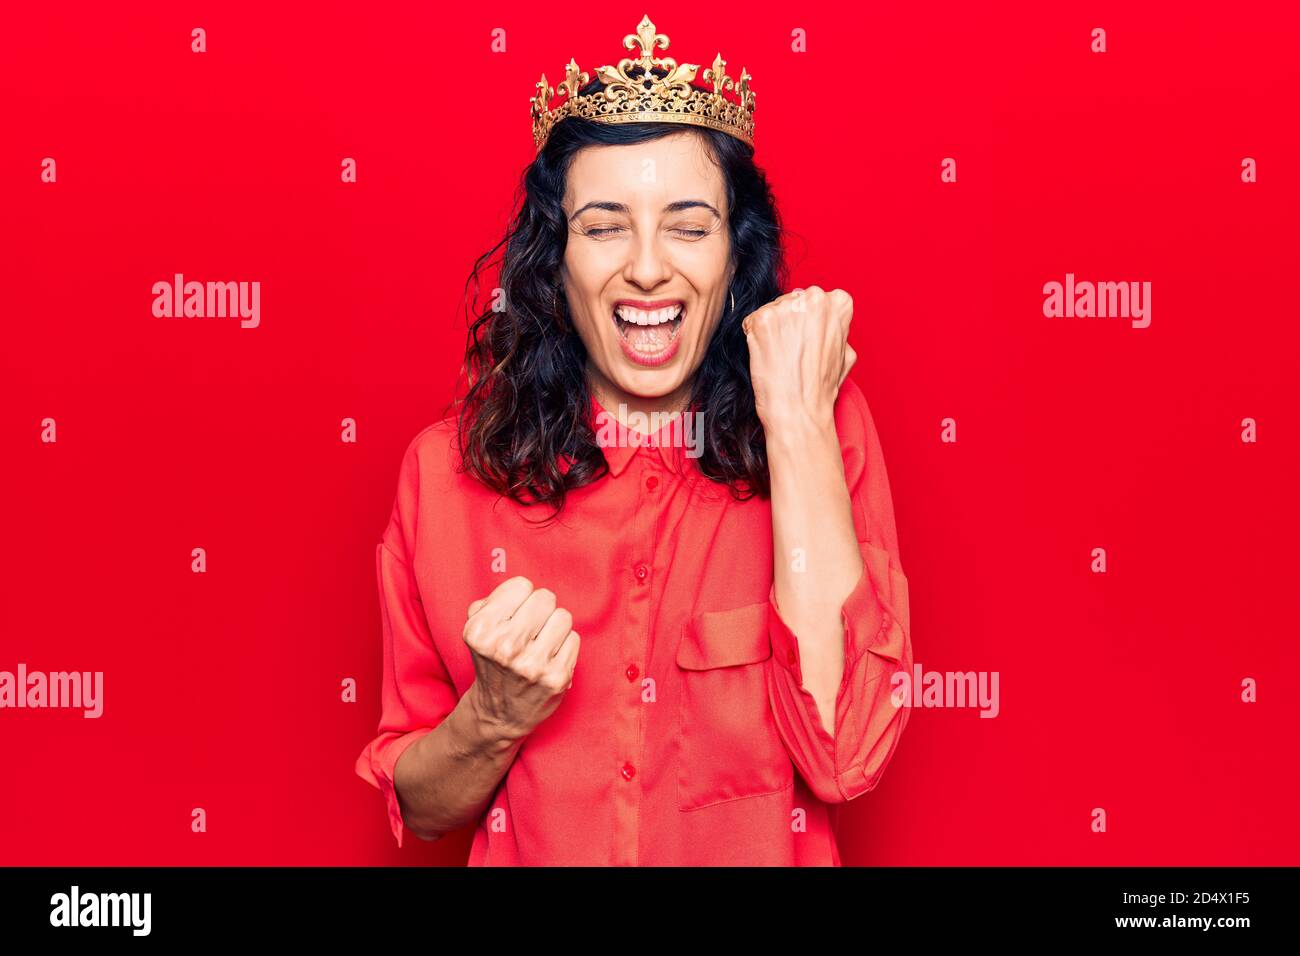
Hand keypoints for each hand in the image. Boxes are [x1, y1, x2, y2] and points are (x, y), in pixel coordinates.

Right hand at [461, 576, 580, 742]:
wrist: (499, 712)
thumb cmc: (492, 661)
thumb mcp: (477, 629)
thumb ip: (493, 600)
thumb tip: (524, 588)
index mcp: (480, 630)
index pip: (521, 585)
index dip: (520, 598)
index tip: (514, 615)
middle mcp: (505, 647)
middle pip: (545, 598)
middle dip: (540, 610)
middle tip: (530, 629)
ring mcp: (532, 664)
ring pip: (563, 616)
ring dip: (554, 627)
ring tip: (540, 644)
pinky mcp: (556, 678)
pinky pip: (574, 638)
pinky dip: (564, 646)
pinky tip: (549, 659)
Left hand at [742, 285, 855, 431]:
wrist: (798, 410)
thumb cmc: (822, 388)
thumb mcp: (847, 353)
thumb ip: (837, 329)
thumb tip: (826, 320)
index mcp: (839, 302)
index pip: (815, 301)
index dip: (808, 323)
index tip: (807, 343)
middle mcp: (814, 297)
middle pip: (792, 301)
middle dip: (788, 322)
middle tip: (792, 352)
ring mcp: (787, 307)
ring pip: (772, 311)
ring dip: (771, 331)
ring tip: (780, 357)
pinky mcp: (762, 319)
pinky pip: (752, 322)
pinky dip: (754, 338)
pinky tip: (766, 357)